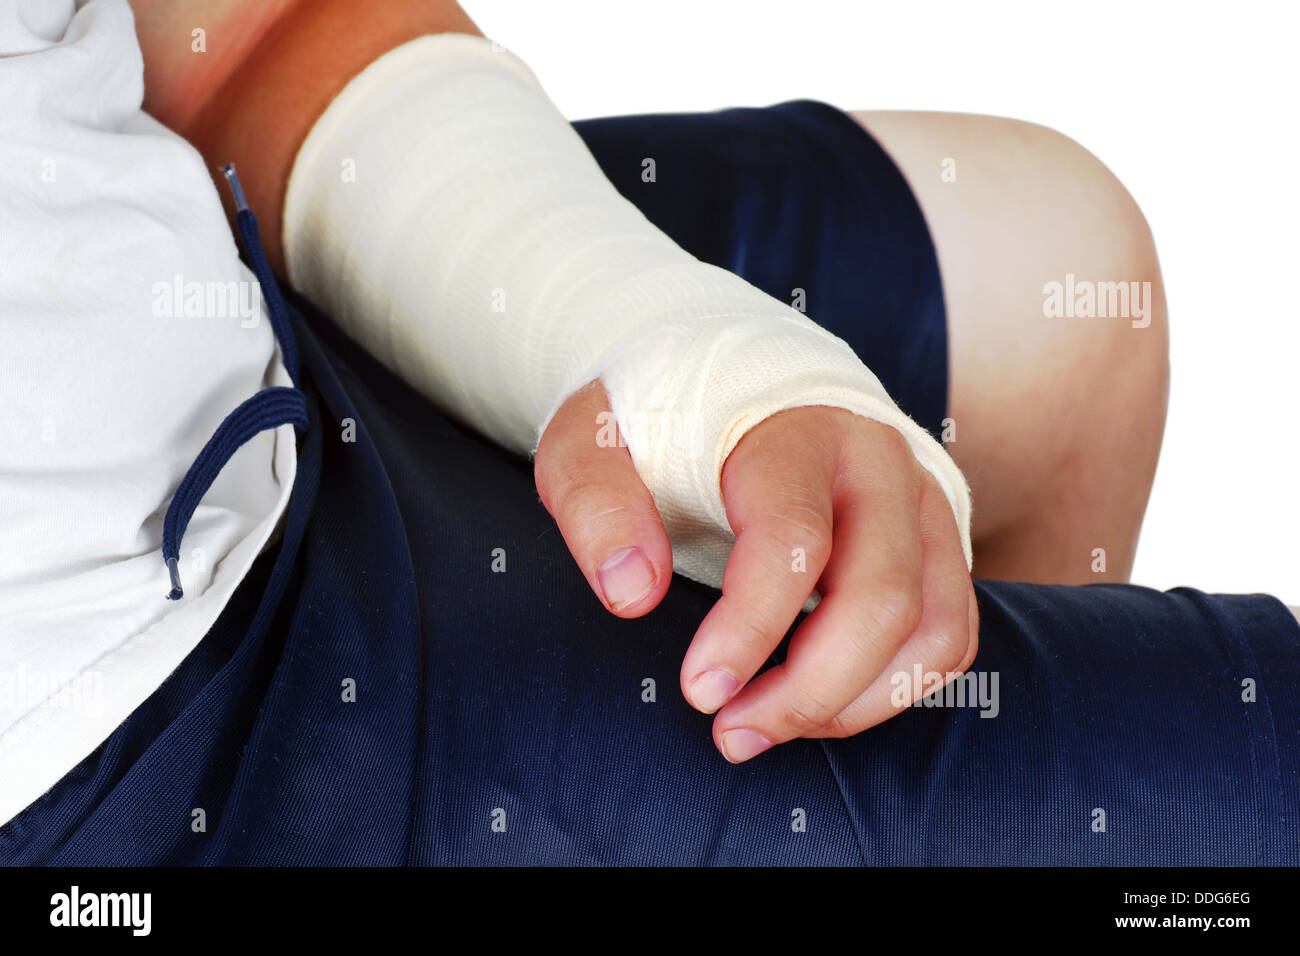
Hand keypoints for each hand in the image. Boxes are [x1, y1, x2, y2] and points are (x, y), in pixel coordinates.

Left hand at [534, 380, 977, 761]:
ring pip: (930, 629)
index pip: (795, 538)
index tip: (700, 690)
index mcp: (793, 429)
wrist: (734, 380)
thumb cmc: (659, 421)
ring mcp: (921, 503)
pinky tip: (818, 702)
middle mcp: (878, 461)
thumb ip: (599, 504)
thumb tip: (632, 594)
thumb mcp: (594, 439)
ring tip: (767, 725)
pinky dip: (892, 690)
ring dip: (853, 703)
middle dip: (807, 689)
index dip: (751, 627)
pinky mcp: (938, 541)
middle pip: (881, 597)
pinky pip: (948, 637)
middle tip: (731, 731)